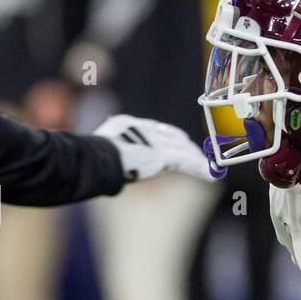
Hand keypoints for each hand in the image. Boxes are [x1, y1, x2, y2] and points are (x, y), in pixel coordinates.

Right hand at [94, 115, 219, 182]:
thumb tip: (91, 160)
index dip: (167, 134)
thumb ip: (102, 150)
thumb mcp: (94, 149)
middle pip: (171, 136)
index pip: (152, 128)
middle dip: (185, 144)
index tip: (176, 139)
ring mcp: (154, 142)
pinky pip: (187, 161)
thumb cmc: (88, 158)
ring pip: (182, 149)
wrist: (96, 158)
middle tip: (196, 151)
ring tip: (208, 166)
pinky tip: (212, 175)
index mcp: (126, 123)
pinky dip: (200, 168)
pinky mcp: (163, 155)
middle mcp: (144, 129)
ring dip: (196, 159)